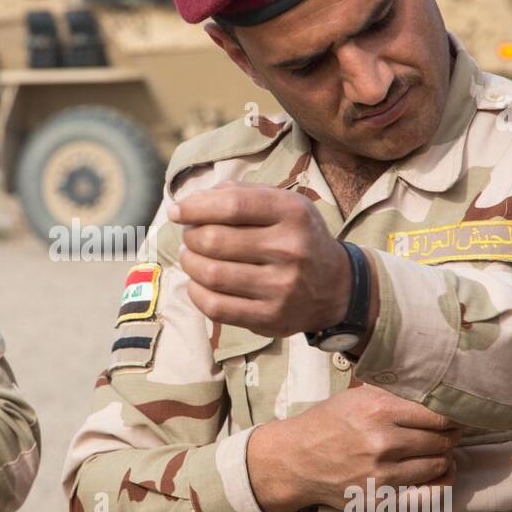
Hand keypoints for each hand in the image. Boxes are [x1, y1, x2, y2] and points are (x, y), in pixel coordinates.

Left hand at [170, 181, 353, 337]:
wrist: (336, 286)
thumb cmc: (297, 237)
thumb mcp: (283, 204)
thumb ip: (240, 194)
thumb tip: (191, 201)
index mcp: (293, 213)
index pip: (232, 205)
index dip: (195, 207)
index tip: (176, 211)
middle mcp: (291, 249)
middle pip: (215, 240)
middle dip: (191, 237)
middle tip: (189, 237)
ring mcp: (282, 287)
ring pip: (212, 275)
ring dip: (190, 264)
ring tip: (191, 258)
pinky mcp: (271, 318)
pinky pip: (216, 307)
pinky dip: (196, 293)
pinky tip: (197, 283)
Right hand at [246, 385, 461, 511]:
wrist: (295, 459)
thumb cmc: (327, 423)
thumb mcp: (355, 397)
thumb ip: (392, 393)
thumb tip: (433, 387)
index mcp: (378, 410)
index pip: (438, 414)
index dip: (453, 415)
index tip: (455, 415)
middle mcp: (382, 441)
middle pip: (442, 440)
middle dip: (449, 436)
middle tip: (449, 433)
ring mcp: (382, 473)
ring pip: (438, 464)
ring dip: (443, 457)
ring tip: (439, 451)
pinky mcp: (380, 497)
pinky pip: (428, 491)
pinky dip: (439, 481)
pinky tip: (438, 472)